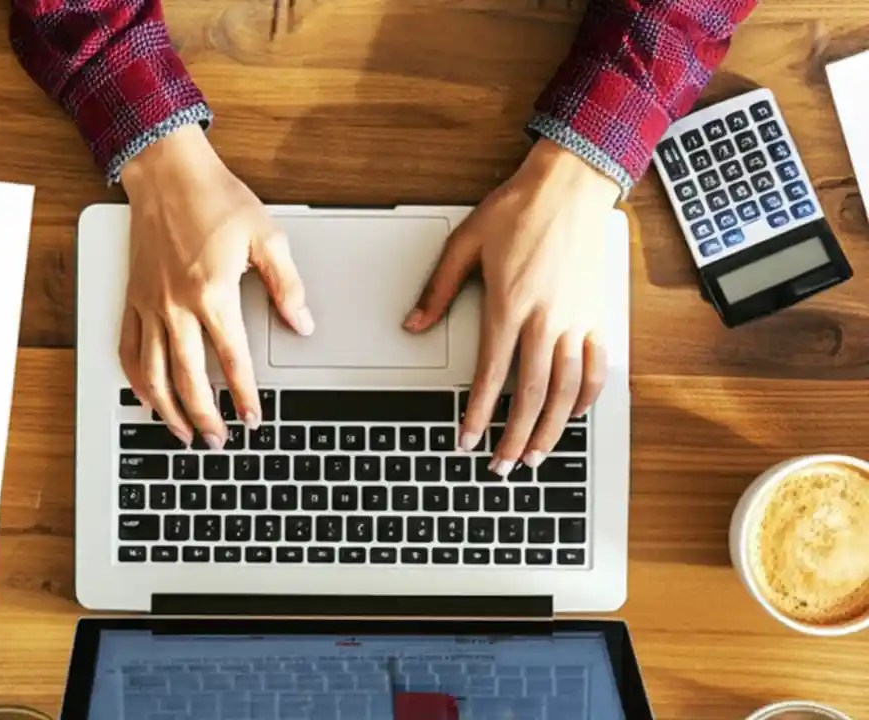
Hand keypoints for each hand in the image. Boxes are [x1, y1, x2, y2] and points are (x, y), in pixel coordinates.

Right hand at [118, 125, 313, 446]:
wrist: (166, 172)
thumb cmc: (215, 198)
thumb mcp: (267, 236)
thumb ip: (288, 285)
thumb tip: (302, 323)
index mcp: (213, 293)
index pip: (232, 359)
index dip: (245, 395)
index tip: (254, 417)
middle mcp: (176, 305)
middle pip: (189, 378)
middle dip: (205, 416)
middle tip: (219, 440)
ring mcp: (149, 304)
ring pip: (153, 372)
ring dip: (168, 408)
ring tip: (182, 433)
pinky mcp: (132, 297)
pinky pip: (128, 348)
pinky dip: (136, 378)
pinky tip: (147, 395)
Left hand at [404, 139, 619, 474]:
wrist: (570, 184)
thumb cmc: (518, 210)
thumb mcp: (464, 244)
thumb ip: (438, 290)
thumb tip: (413, 323)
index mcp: (509, 306)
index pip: (491, 376)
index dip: (479, 415)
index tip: (467, 440)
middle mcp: (546, 320)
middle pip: (531, 394)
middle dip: (515, 437)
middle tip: (503, 466)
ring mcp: (576, 319)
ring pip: (566, 389)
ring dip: (550, 428)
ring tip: (536, 455)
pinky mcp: (595, 314)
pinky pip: (596, 366)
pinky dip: (586, 396)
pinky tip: (572, 414)